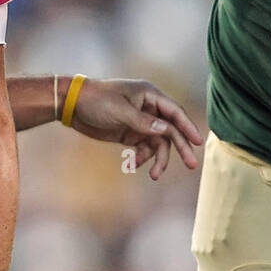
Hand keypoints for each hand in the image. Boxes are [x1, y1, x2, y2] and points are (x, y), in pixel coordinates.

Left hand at [69, 78, 202, 179]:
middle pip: (171, 129)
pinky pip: (144, 149)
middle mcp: (149, 108)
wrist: (73, 105)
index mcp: (150, 95)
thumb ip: (143, 122)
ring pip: (158, 143)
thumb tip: (165, 130)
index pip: (175, 112)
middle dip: (180, 147)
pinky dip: (141, 158)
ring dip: (157, 159)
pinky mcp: (131, 134)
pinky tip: (132, 165)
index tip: (198, 142)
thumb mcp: (120, 110)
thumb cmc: (97, 100)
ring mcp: (140, 122)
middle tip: (191, 164)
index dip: (188, 126)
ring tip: (154, 175)